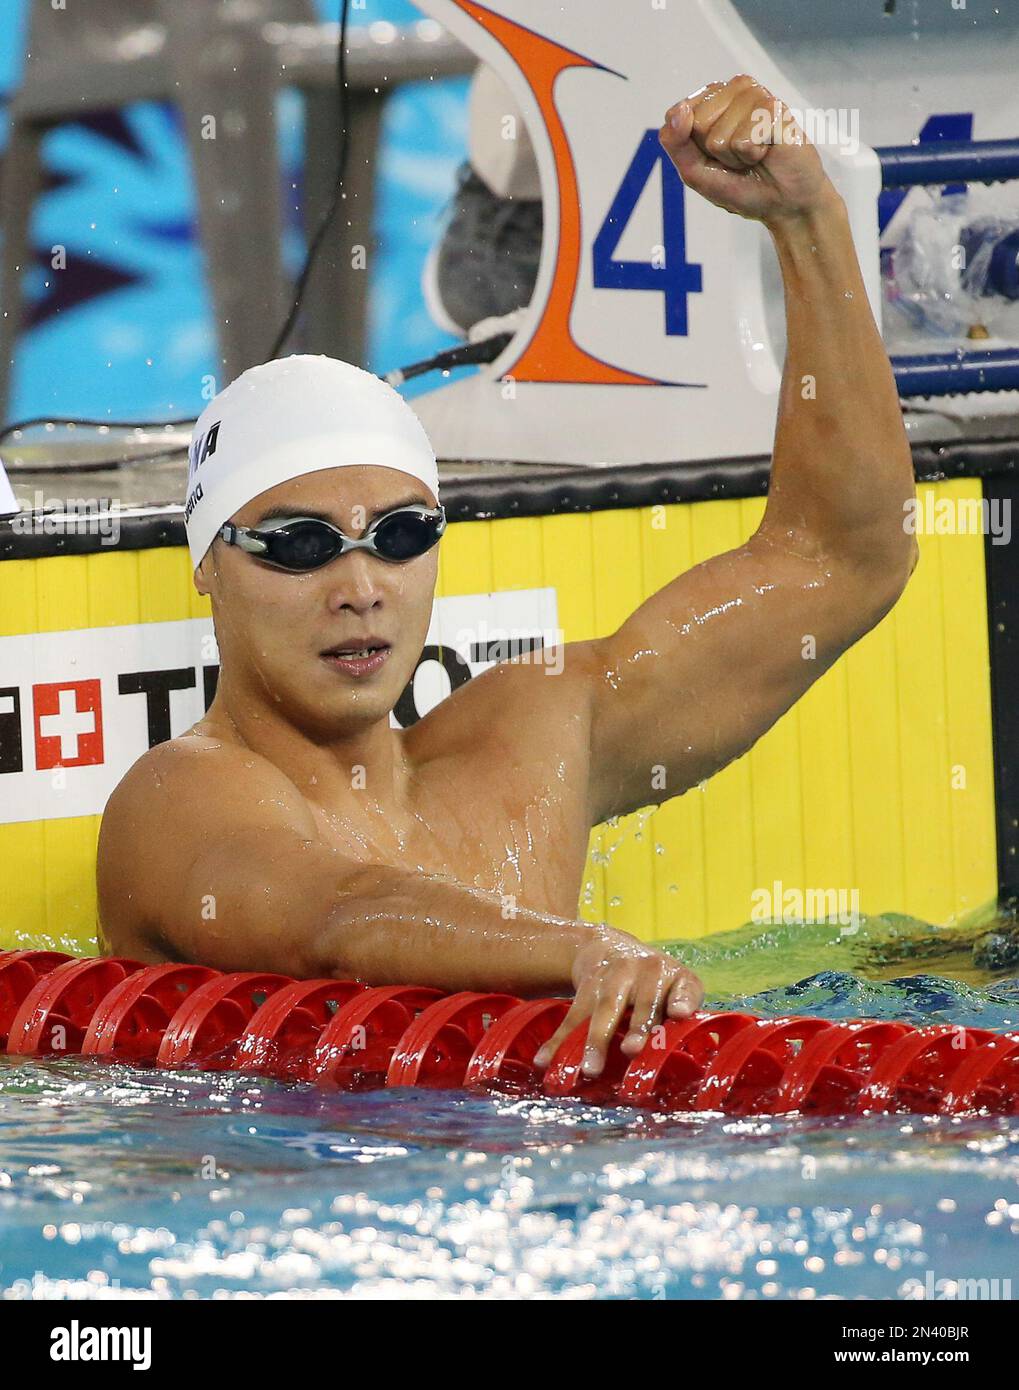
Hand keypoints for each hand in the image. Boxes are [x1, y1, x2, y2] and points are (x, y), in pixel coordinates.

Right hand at [533, 929, 703, 1077]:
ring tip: (588, 1070)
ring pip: (603, 1011)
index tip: (680, 1013)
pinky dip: (558, 1041)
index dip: (682, 1000)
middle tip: (632, 1051)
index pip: (684, 989)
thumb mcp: (676, 989)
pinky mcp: (586, 988)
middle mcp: (645, 972)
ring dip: (594, 1041)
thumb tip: (692, 1062)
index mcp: (675, 977)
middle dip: (637, 1027)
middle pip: (642, 1003)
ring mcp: (613, 978)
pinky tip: (545, 1061)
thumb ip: (684, 1015)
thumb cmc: (655, 983)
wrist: (610, 947)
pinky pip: (572, 1017)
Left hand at [659, 74, 834, 225]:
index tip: (714, 157)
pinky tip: (767, 150)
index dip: (692, 148)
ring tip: (753, 155)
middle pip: (697, 123)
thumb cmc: (741, 186)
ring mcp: (753, 95)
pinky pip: (743, 140)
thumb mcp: (695, 172)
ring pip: (720, 134)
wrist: (783, 203)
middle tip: (738, 158)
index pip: (676, 116)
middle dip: (715, 153)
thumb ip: (676, 142)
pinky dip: (753, 155)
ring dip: (735, 156)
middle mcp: (731, 91)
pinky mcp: (773, 106)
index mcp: (709, 101)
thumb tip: (679, 110)